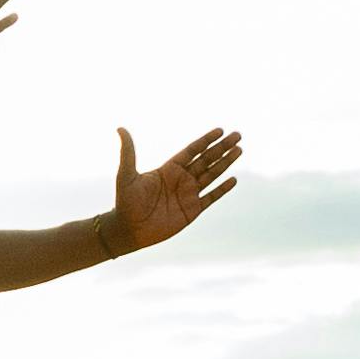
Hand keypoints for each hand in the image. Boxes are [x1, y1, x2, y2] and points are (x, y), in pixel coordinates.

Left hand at [109, 123, 241, 251]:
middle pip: (206, 159)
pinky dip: (222, 189)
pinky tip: (233, 179)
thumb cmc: (125, 201)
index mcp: (169, 168)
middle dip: (222, 147)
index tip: (220, 130)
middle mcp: (181, 179)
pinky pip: (211, 197)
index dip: (206, 140)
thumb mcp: (126, 174)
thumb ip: (128, 152)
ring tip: (239, 150)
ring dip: (225, 163)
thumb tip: (120, 128)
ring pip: (212, 175)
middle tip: (238, 135)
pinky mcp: (192, 210)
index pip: (192, 150)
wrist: (129, 229)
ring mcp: (188, 194)